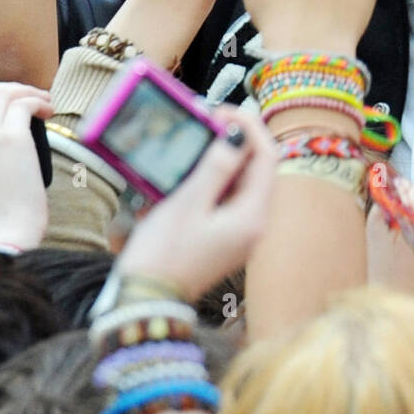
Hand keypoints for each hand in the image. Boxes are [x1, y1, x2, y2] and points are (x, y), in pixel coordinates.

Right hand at [0, 82, 53, 249]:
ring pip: (3, 93)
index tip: (11, 101)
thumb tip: (7, 123)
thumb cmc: (1, 211)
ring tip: (45, 103)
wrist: (7, 232)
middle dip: (11, 89)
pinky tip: (48, 112)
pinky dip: (39, 101)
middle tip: (32, 98)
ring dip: (28, 92)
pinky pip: (23, 104)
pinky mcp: (12, 138)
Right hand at [116, 104, 273, 302]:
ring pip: (240, 183)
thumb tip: (237, 135)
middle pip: (257, 170)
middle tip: (208, 121)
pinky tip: (189, 172)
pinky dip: (212, 180)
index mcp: (253, 217)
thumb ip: (216, 167)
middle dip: (236, 141)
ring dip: (222, 159)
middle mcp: (253, 225)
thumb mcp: (188, 204)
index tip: (222, 111)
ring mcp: (239, 234)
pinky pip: (225, 199)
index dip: (250, 128)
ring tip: (196, 141)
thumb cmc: (164, 255)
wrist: (146, 303)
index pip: (267, 158)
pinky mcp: (222, 238)